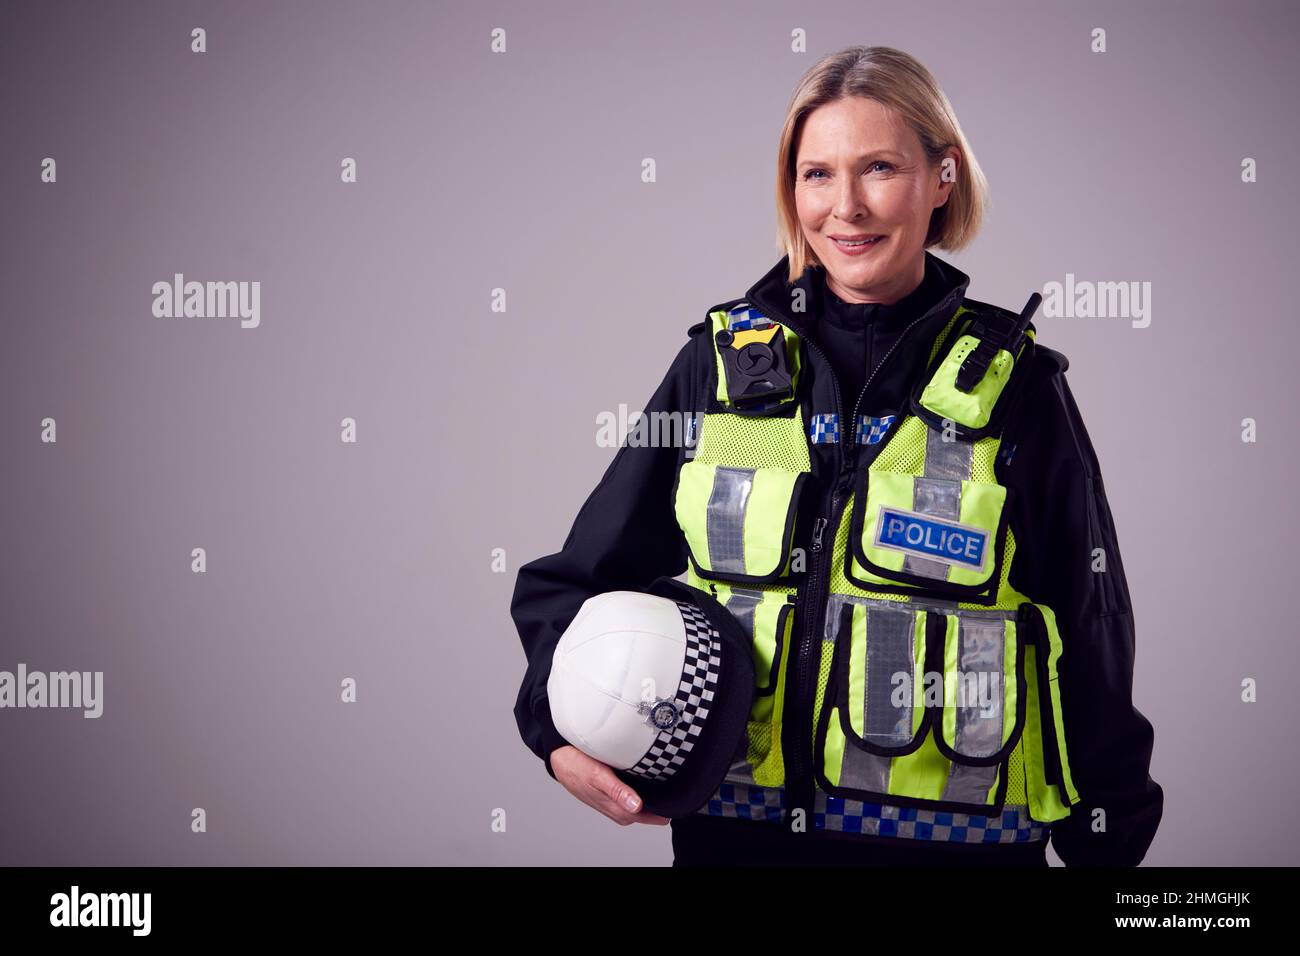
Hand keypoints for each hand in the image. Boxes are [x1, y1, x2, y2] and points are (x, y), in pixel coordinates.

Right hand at [550, 745, 670, 825]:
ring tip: (667, 774)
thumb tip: (637, 807)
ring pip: (644, 800)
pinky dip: (645, 784)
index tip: (681, 794)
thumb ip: (617, 792)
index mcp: (618, 809)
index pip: (652, 816)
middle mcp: (621, 806)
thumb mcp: (597, 776)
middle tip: (679, 780)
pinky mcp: (617, 790)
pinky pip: (637, 791)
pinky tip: (649, 772)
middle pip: (651, 809)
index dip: (666, 807)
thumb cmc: (576, 767)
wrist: (560, 758)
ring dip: (655, 790)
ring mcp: (619, 799)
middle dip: (664, 798)